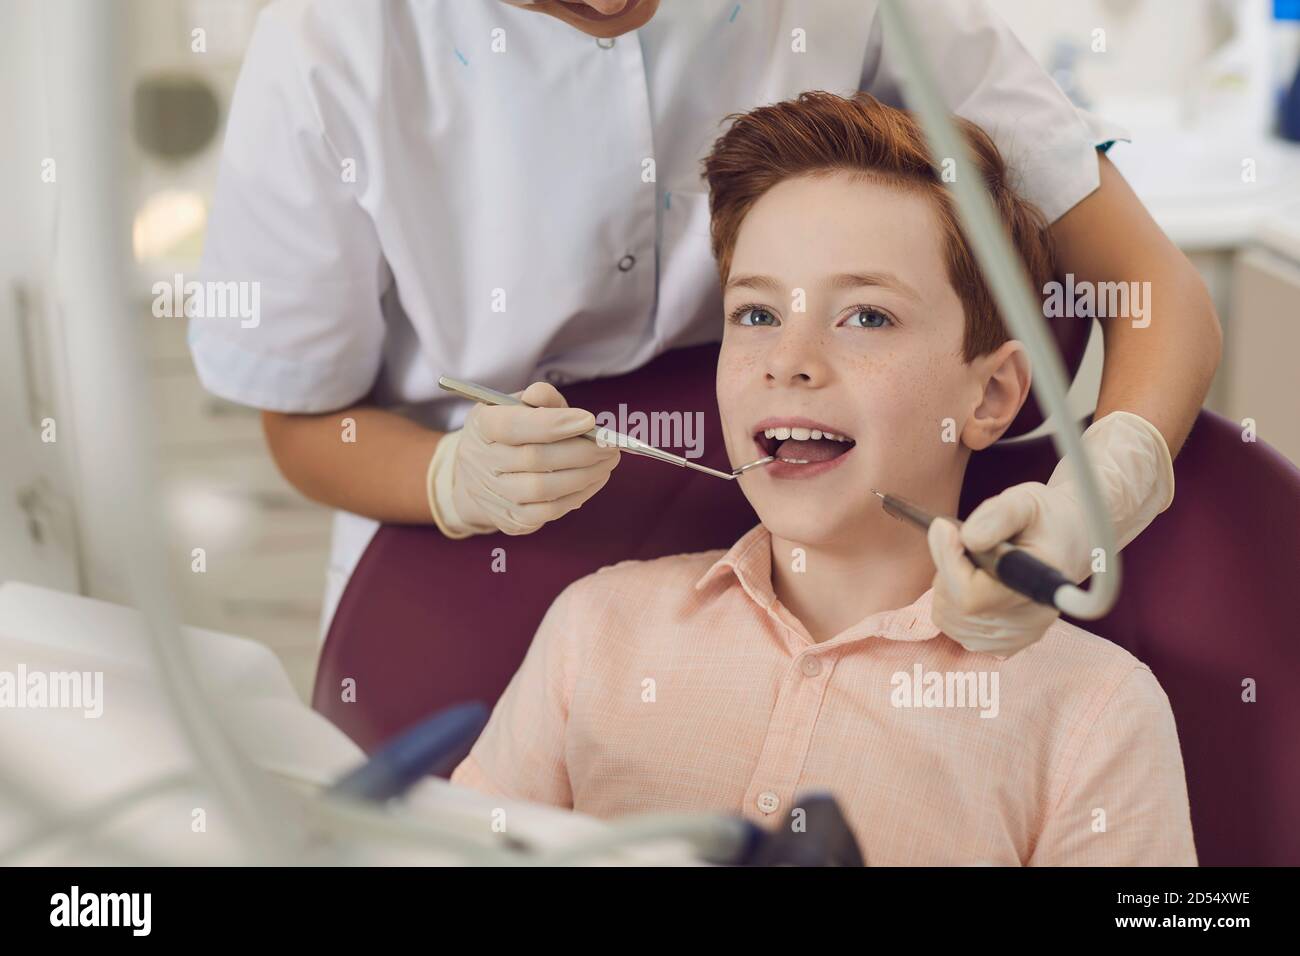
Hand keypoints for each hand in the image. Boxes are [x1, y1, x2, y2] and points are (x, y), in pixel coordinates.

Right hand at [428, 382, 619, 536]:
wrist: (478, 474)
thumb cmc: (510, 430)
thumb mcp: (517, 405)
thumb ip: (539, 398)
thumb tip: (554, 401)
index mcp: (482, 426)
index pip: (513, 425)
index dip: (552, 424)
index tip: (589, 420)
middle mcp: (481, 463)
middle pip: (535, 459)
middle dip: (581, 451)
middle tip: (611, 444)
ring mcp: (494, 495)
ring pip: (544, 489)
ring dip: (585, 475)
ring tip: (608, 461)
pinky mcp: (511, 520)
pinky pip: (549, 512)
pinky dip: (578, 495)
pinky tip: (595, 479)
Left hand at [927, 411, 1174, 656]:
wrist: (1069, 540)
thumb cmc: (1046, 519)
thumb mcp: (1025, 502)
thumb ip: (997, 516)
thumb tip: (967, 538)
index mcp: (1039, 587)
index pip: (971, 596)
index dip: (949, 561)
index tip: (944, 527)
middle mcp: (1030, 621)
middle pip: (955, 606)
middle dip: (948, 567)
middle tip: (967, 540)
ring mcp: (1016, 637)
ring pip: (948, 616)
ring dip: (948, 584)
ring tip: (975, 562)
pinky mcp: (1003, 645)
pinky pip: (953, 626)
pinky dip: (952, 602)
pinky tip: (976, 581)